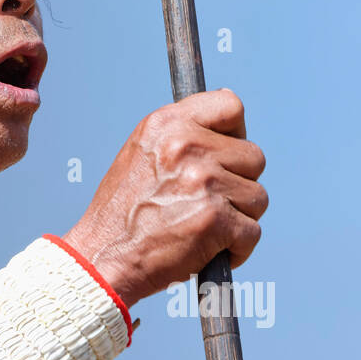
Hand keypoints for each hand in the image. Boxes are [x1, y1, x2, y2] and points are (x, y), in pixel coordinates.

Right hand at [63, 88, 266, 308]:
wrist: (103, 257)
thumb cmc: (123, 211)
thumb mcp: (142, 151)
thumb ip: (183, 129)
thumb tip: (230, 101)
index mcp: (167, 124)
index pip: (231, 107)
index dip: (236, 134)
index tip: (226, 154)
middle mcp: (186, 146)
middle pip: (254, 158)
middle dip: (238, 183)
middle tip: (206, 202)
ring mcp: (204, 182)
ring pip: (257, 197)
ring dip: (239, 217)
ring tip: (202, 226)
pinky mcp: (216, 220)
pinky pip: (252, 232)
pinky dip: (237, 248)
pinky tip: (209, 250)